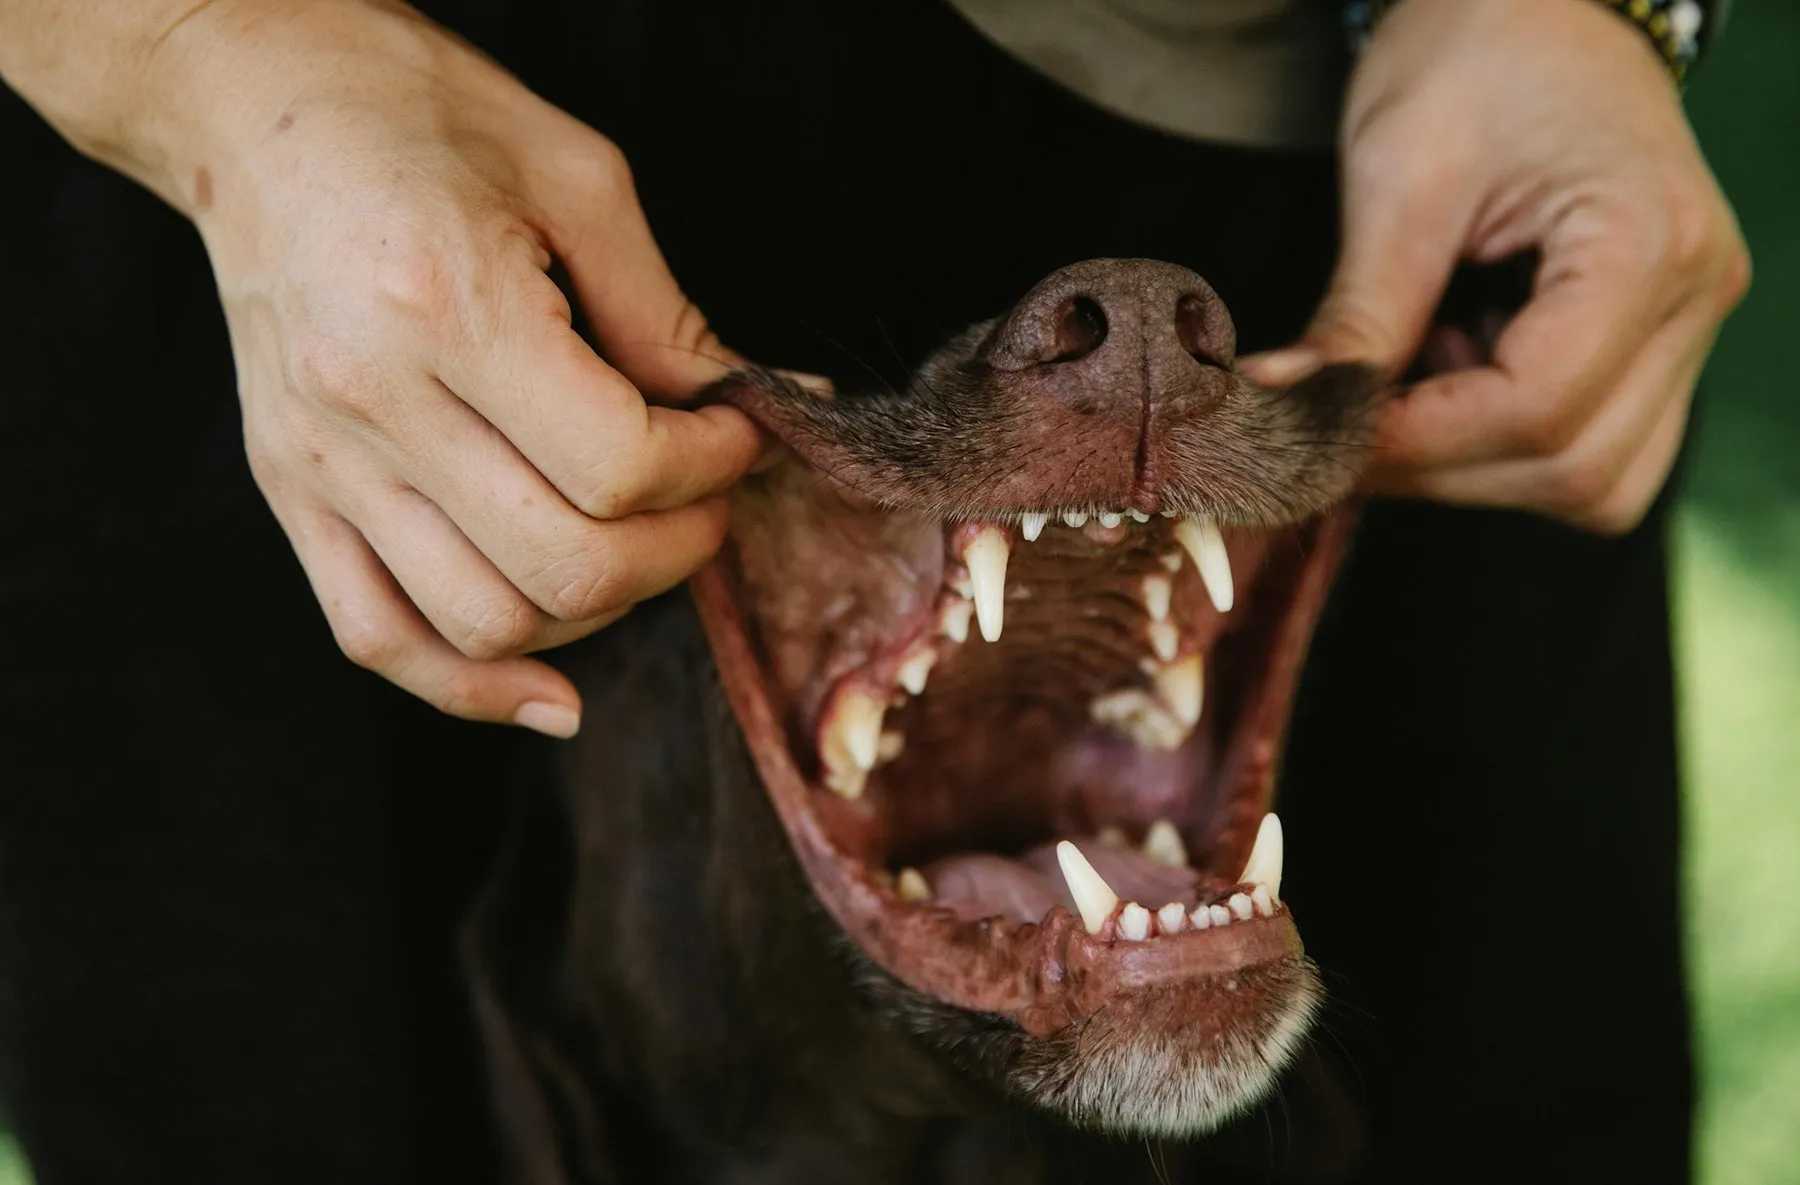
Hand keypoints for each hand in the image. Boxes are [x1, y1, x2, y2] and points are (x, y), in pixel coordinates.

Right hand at [151, 2, 766, 734]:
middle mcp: (371, 402)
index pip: (620, 466)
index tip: (738, 432)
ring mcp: (320, 461)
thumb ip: (669, 316)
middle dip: (677, 546)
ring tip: (634, 542)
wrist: (255, 104)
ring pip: (487, 623)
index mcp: (447, 308)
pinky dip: (474, 686)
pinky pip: (379, 638)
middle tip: (706, 494)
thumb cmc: (420, 119)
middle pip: (568, 563)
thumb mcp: (576, 181)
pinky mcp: (292, 491)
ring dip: (596, 608)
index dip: (714, 465)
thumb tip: (767, 403)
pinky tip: (552, 690)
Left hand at [1245, 0, 1748, 533]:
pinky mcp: (1658, 341)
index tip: (1319, 439)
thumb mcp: (1400, 176)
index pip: (1537, 408)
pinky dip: (1506, 444)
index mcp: (1651, 243)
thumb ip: (1358, 315)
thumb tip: (1283, 412)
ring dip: (1477, 468)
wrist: (1536, 4)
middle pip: (1576, 467)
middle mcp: (1697, 298)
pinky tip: (1448, 378)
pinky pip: (1594, 446)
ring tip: (1404, 390)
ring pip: (1596, 481)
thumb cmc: (1475, 55)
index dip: (1417, 443)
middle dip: (1440, 470)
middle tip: (1338, 436)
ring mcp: (1690, 326)